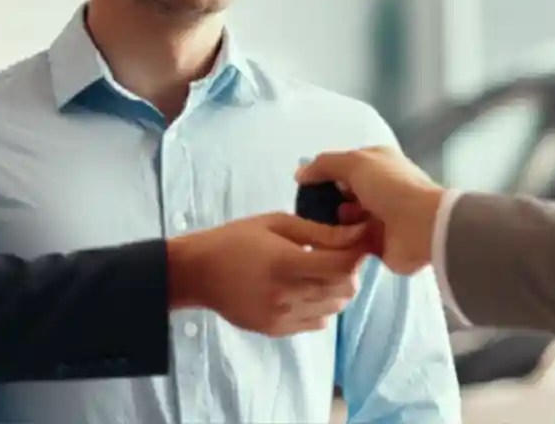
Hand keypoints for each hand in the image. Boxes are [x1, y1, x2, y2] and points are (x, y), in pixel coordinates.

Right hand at [167, 213, 367, 336]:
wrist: (198, 273)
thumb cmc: (236, 239)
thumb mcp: (276, 223)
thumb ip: (318, 232)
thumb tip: (355, 233)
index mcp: (286, 263)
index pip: (342, 266)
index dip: (356, 254)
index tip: (354, 242)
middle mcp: (288, 295)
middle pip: (344, 290)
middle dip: (350, 271)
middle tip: (337, 256)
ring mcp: (283, 317)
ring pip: (335, 308)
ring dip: (337, 290)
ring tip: (320, 272)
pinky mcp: (278, 330)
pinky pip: (318, 322)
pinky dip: (321, 306)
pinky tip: (305, 290)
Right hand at [295, 145, 443, 274]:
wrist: (422, 227)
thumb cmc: (390, 188)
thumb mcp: (354, 163)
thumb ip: (324, 165)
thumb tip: (300, 174)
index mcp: (376, 164)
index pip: (342, 168)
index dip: (324, 176)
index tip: (305, 189)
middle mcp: (378, 189)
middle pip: (341, 196)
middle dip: (325, 203)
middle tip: (309, 213)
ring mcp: (378, 218)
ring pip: (343, 221)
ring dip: (332, 225)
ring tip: (320, 230)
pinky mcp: (377, 244)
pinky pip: (350, 243)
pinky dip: (340, 244)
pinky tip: (327, 245)